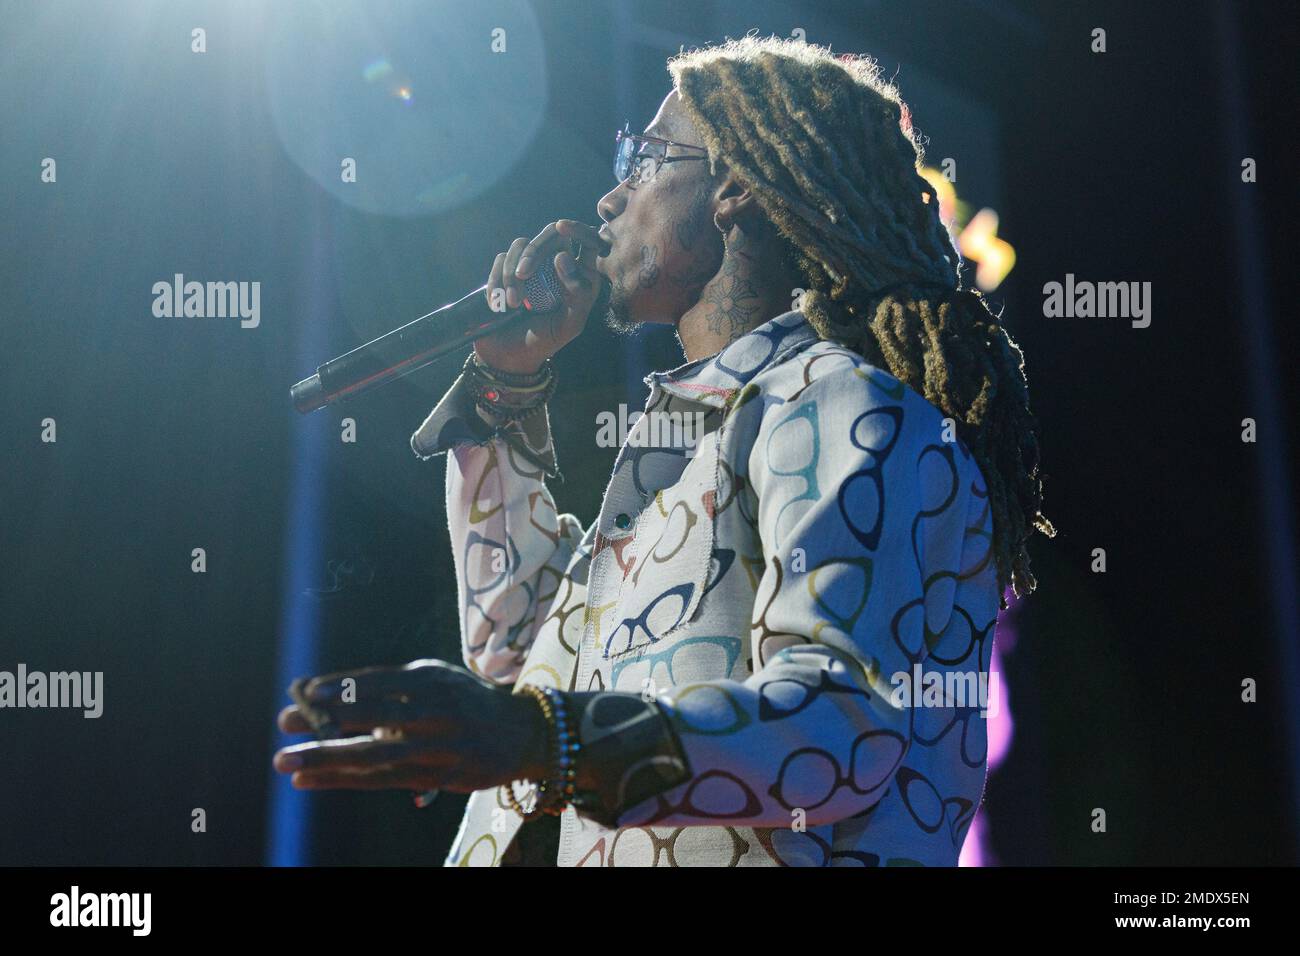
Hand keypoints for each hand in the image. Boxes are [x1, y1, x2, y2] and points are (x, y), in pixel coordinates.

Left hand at [273, 659, 548, 793]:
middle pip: (372, 716)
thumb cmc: (466, 703)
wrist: (523, 732)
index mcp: (432, 679)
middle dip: (325, 719)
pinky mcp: (441, 775)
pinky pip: (384, 780)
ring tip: (286, 760)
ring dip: (326, 757)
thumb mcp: (438, 682)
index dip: (341, 686)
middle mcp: (436, 709)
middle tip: (283, 719)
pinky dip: (344, 780)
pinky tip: (311, 782)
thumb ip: (395, 690)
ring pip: (374, 754)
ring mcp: (439, 745)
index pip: (378, 680)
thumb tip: (332, 700)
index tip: (303, 690)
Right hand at [475, 219, 610, 373]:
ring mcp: (531, 265)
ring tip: (513, 304)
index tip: (563, 227)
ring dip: (513, 273)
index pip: (588, 240)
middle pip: (551, 234)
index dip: (579, 228)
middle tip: (523, 274)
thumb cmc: (545, 341)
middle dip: (534, 251)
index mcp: (580, 276)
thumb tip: (562, 256)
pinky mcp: (506, 269)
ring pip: (522, 244)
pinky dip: (498, 280)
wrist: (509, 355)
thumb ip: (577, 293)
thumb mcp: (569, 324)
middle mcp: (557, 264)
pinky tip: (499, 305)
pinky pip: (502, 259)